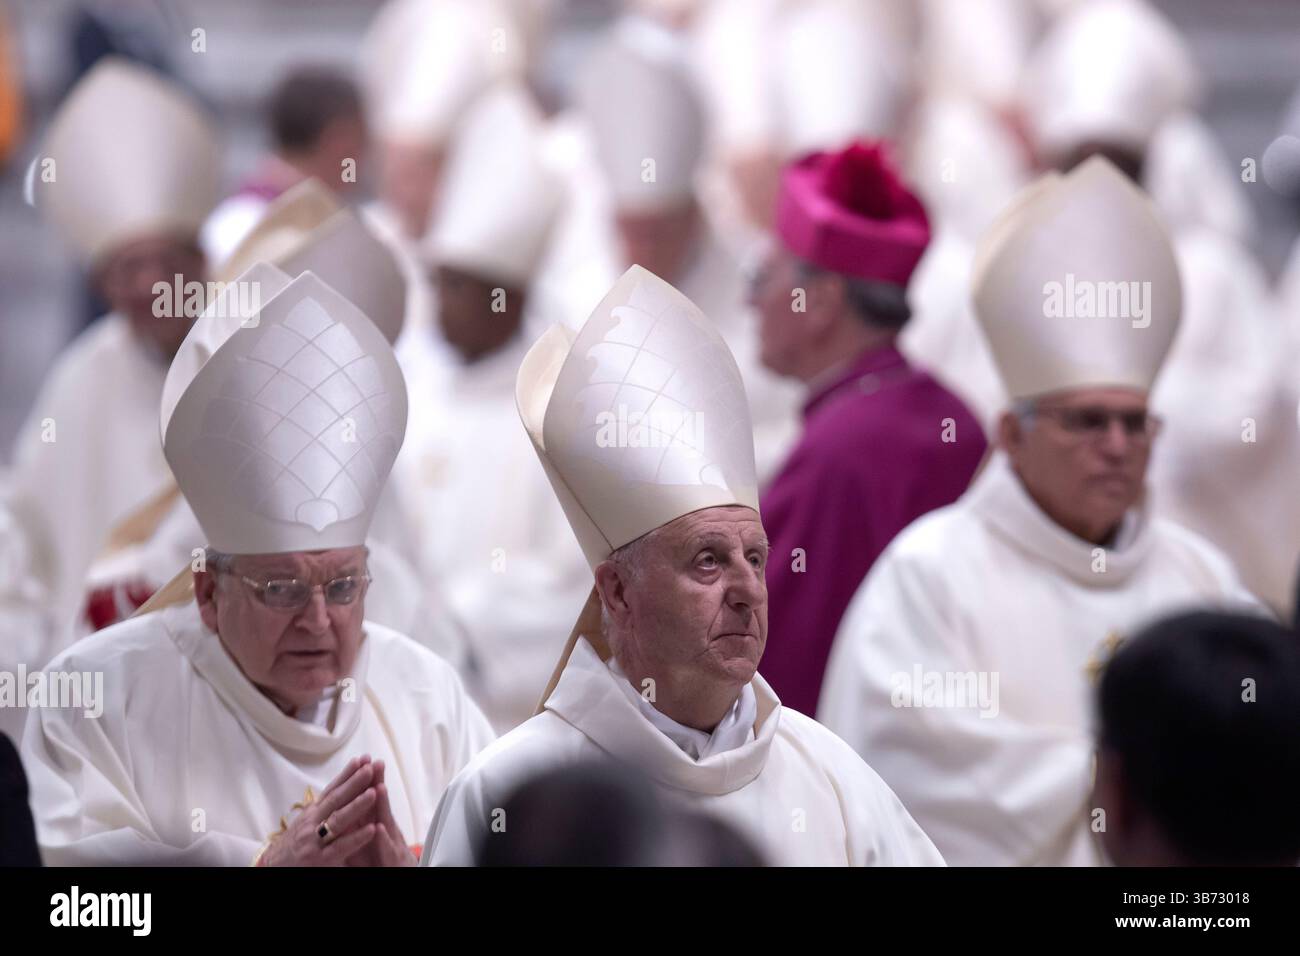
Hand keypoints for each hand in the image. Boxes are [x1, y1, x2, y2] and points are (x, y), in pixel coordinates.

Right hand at [259, 756, 379, 866]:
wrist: (271, 868)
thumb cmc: (293, 845)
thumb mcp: (306, 823)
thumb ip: (324, 809)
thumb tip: (343, 787)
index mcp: (312, 812)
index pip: (332, 789)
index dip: (347, 774)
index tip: (362, 759)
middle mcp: (312, 822)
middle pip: (335, 799)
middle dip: (354, 782)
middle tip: (370, 768)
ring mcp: (314, 840)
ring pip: (338, 820)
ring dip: (357, 805)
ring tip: (374, 793)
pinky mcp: (319, 859)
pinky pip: (340, 847)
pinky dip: (356, 838)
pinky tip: (371, 829)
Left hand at [349, 760, 415, 866]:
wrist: (396, 874)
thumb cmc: (376, 859)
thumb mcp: (362, 840)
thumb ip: (354, 825)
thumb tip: (339, 807)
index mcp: (375, 824)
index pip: (370, 799)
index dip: (365, 782)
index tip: (360, 761)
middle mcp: (384, 831)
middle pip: (380, 804)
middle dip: (377, 783)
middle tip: (375, 763)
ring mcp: (392, 845)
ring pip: (386, 824)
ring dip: (383, 805)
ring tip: (379, 787)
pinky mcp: (394, 861)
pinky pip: (387, 850)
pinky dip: (383, 839)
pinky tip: (378, 828)